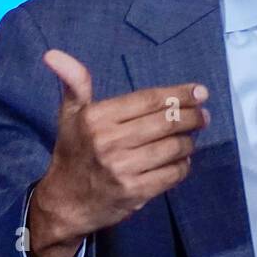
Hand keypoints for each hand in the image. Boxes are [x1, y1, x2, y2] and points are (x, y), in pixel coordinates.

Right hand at [26, 49, 209, 256]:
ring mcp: (122, 169)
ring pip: (173, 148)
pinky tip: (182, 159)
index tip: (200, 91)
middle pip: (165, 122)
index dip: (179, 94)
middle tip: (203, 115)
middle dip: (192, 116)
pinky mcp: (134, 193)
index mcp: (96, 118)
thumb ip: (74, 82)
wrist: (65, 202)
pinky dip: (183, 165)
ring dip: (189, 141)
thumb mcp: (70, 115)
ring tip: (191, 137)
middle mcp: (109, 142)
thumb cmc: (73, 152)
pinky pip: (172, 174)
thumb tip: (53, 53)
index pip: (149, 100)